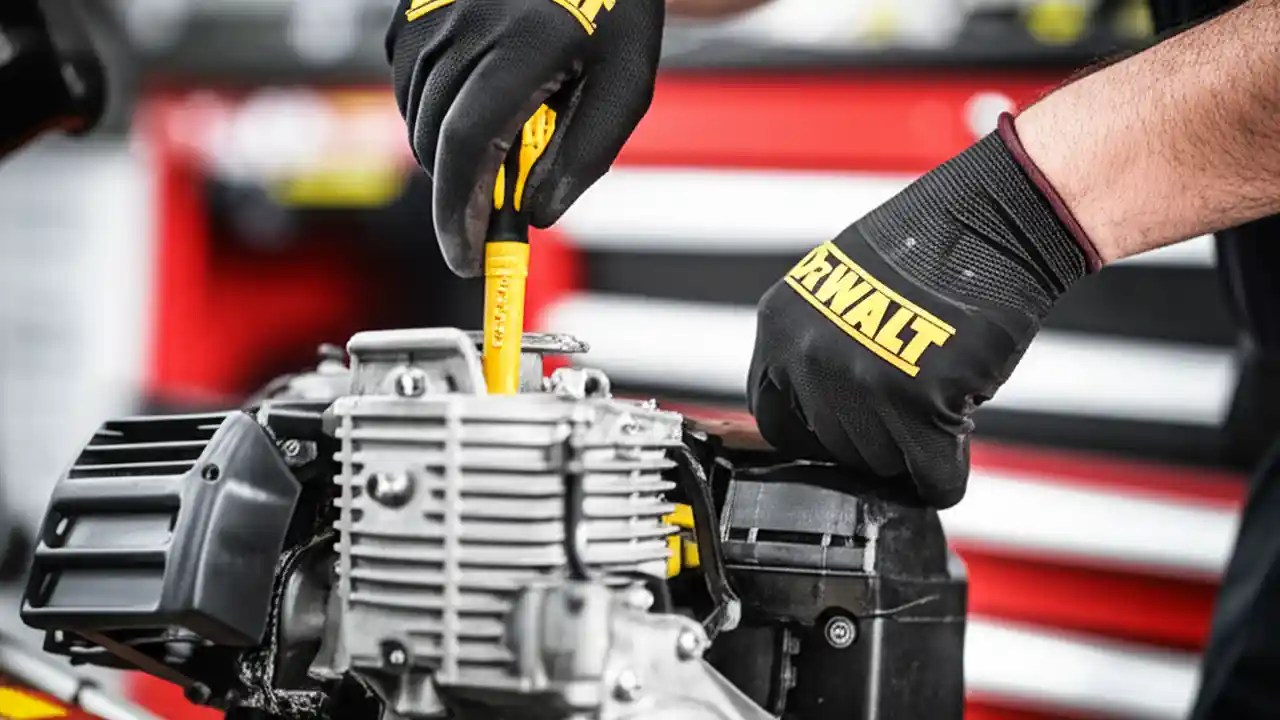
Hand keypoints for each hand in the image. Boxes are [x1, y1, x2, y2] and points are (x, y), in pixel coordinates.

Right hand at [387, 0, 663, 276]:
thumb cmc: (615, 11)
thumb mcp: (625, 87)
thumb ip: (584, 157)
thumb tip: (535, 215)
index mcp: (522, 43)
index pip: (466, 145)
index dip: (459, 213)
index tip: (468, 258)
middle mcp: (464, 22)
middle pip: (434, 142)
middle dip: (460, 191)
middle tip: (502, 201)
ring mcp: (430, 11)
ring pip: (415, 119)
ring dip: (448, 151)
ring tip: (507, 130)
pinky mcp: (412, 9)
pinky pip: (407, 87)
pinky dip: (434, 114)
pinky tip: (477, 99)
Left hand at [748, 115, 1097, 507]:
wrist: (988, 221)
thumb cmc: (923, 254)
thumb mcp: (835, 295)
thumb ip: (815, 357)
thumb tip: (821, 429)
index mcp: (779, 330)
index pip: (777, 424)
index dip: (820, 434)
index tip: (850, 430)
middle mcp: (808, 359)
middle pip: (835, 450)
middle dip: (877, 435)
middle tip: (913, 398)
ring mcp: (861, 383)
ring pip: (883, 465)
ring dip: (914, 447)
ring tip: (938, 394)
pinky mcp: (920, 402)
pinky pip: (932, 476)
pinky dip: (947, 475)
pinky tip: (958, 442)